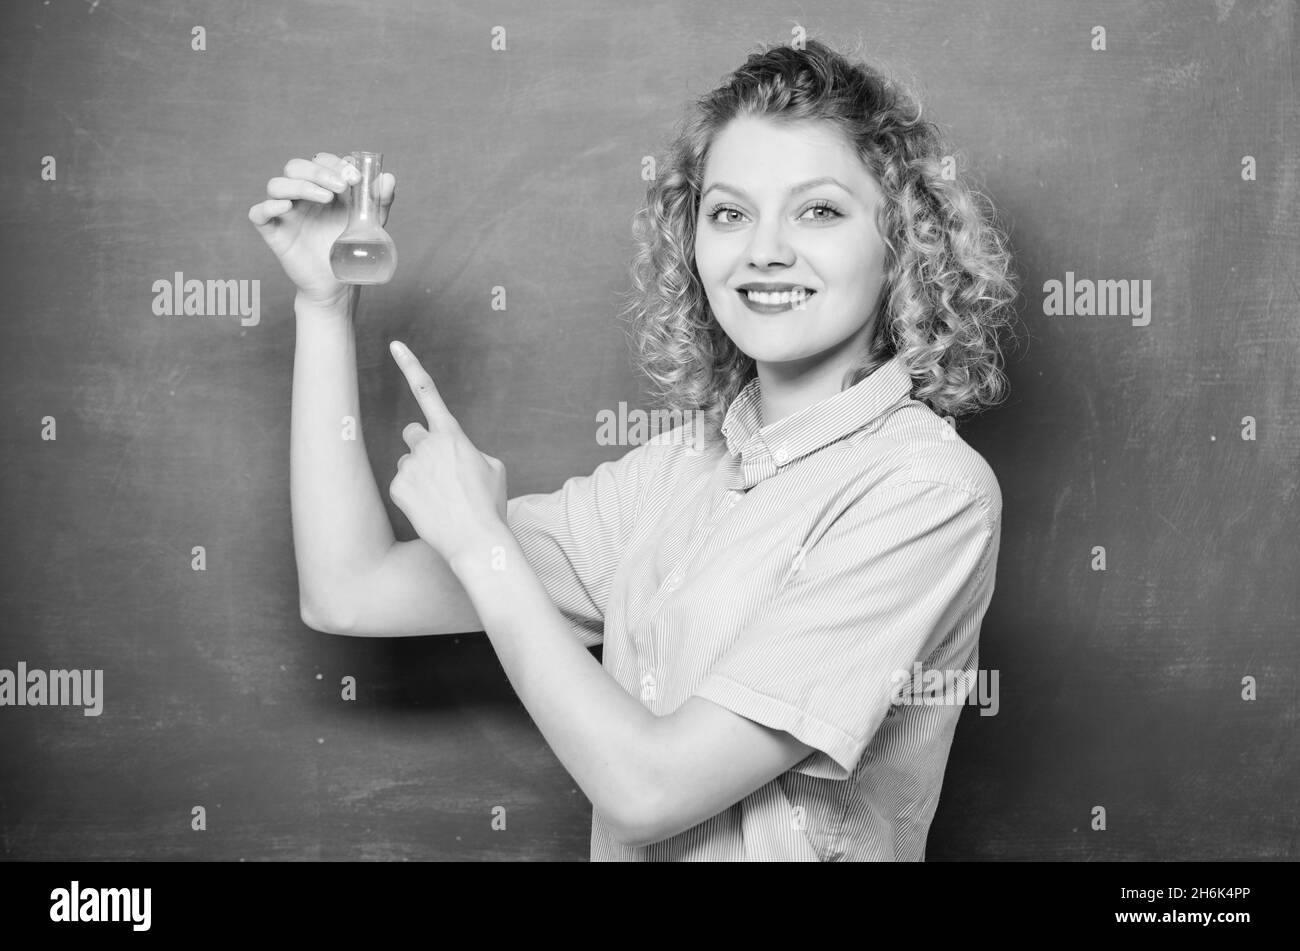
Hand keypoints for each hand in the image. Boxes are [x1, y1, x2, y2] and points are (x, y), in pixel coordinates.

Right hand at [247, 152, 395, 307]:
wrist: (339, 284)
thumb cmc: (351, 250)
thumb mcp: (371, 223)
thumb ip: (379, 200)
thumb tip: (388, 177)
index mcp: (322, 187)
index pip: (319, 161)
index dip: (334, 163)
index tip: (354, 177)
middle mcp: (301, 196)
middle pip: (295, 167)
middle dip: (319, 171)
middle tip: (341, 187)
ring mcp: (285, 213)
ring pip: (276, 185)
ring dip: (300, 185)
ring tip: (325, 198)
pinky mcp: (273, 232)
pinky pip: (258, 213)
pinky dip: (268, 206)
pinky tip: (287, 208)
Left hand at [387, 340, 507, 563]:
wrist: (476, 539)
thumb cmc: (489, 505)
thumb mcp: (494, 469)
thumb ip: (469, 450)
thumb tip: (454, 453)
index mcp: (452, 434)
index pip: (427, 391)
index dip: (410, 365)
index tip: (395, 344)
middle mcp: (427, 444)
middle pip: (412, 433)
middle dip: (421, 447)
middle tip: (439, 472)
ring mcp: (410, 466)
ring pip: (407, 462)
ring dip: (418, 474)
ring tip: (440, 498)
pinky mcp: (397, 487)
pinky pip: (401, 484)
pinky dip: (412, 495)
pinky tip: (429, 508)